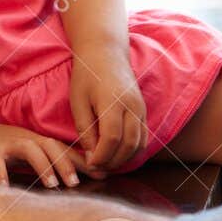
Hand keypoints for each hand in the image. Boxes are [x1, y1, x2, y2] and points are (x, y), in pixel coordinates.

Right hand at [0, 116, 88, 187]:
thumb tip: (75, 180)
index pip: (64, 150)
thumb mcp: (26, 153)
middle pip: (51, 147)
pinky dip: (1, 174)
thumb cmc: (0, 147)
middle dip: (66, 164)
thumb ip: (46, 164)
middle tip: (77, 183)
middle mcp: (25, 140)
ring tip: (51, 184)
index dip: (83, 162)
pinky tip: (5, 189)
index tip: (103, 176)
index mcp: (36, 142)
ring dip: (42, 166)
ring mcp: (6, 145)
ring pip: (29, 150)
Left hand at [68, 47, 148, 172]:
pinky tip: (117, 154)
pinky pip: (143, 137)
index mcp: (113, 102)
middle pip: (129, 145)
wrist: (105, 52)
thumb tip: (91, 156)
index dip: (101, 156)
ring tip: (107, 163)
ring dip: (124, 159)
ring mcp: (141, 108)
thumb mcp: (78, 101)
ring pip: (140, 144)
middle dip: (113, 162)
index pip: (112, 138)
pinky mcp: (143, 110)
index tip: (89, 163)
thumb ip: (85, 129)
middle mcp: (132, 106)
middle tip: (97, 167)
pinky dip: (133, 150)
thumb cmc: (87, 75)